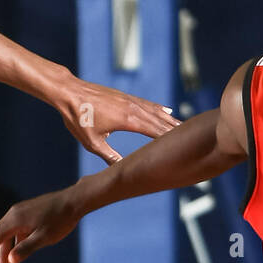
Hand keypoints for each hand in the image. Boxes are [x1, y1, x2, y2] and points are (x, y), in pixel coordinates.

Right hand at [0, 186, 84, 262]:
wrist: (74, 201)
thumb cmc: (61, 220)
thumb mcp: (45, 237)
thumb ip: (26, 248)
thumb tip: (10, 260)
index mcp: (15, 220)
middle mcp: (13, 214)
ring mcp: (20, 212)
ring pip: (6, 234)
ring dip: (2, 250)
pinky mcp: (27, 213)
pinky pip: (14, 230)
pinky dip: (12, 242)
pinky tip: (13, 254)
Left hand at [54, 77, 179, 162]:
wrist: (68, 92)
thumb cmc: (78, 118)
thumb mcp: (92, 143)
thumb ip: (110, 157)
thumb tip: (124, 171)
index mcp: (128, 120)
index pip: (156, 131)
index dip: (171, 139)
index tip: (184, 147)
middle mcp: (133, 108)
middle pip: (160, 121)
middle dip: (176, 130)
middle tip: (194, 139)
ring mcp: (130, 100)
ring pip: (156, 111)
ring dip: (170, 119)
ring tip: (184, 127)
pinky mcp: (125, 96)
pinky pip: (147, 103)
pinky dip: (159, 108)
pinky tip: (166, 110)